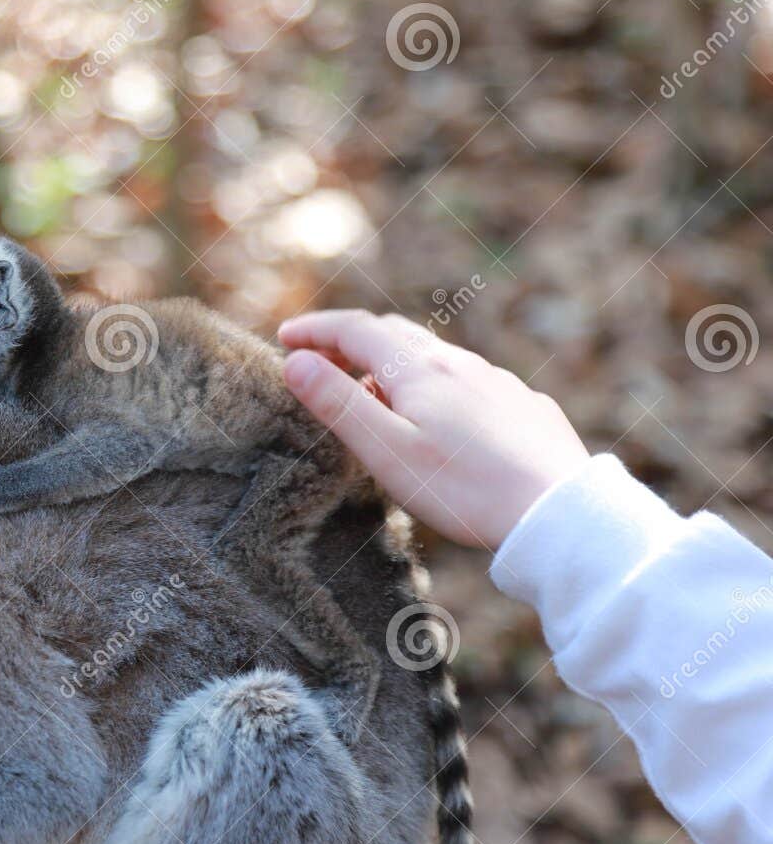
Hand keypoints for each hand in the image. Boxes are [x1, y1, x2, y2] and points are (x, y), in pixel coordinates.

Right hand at [278, 310, 589, 548]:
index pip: (355, 330)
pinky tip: (438, 419)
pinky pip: (468, 382)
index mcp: (420, 369)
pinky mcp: (523, 407)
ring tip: (373, 393)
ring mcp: (497, 382)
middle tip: (319, 359)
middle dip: (350, 341)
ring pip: (435, 358)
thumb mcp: (387, 451)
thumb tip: (296, 362)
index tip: (285, 338)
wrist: (557, 513)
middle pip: (395, 335)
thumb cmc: (464, 489)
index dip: (316, 330)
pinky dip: (434, 385)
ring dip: (393, 364)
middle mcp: (460, 363)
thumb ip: (339, 404)